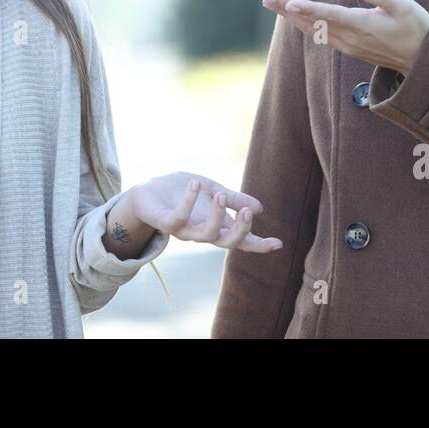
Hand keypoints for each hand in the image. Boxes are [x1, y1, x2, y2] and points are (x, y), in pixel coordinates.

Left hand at [127, 172, 281, 252]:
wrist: (150, 190)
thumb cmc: (183, 191)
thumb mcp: (213, 190)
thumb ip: (233, 199)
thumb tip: (259, 208)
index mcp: (217, 225)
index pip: (241, 240)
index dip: (259, 244)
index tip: (278, 243)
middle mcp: (202, 232)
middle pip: (226, 243)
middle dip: (240, 230)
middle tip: (246, 212)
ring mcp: (184, 230)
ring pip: (205, 234)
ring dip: (215, 216)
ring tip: (218, 194)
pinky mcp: (166, 223)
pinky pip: (178, 219)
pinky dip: (188, 202)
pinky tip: (194, 184)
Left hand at [261, 0, 428, 73]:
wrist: (422, 59)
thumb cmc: (415, 27)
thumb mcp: (404, 6)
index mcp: (361, 25)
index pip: (328, 15)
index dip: (308, 9)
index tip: (288, 4)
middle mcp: (349, 38)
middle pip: (311, 22)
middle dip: (286, 8)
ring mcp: (346, 44)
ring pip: (311, 29)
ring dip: (290, 15)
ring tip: (270, 1)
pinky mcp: (348, 47)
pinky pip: (318, 34)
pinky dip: (302, 23)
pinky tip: (292, 15)